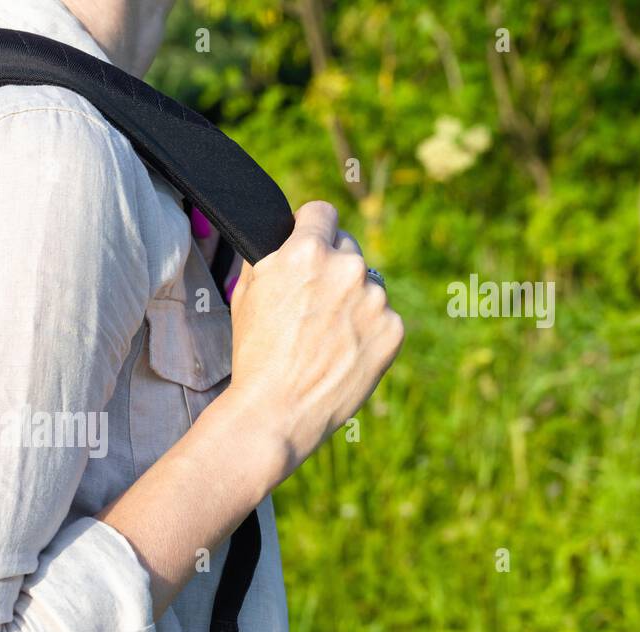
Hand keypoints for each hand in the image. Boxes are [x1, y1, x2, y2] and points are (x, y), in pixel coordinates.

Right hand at [220, 201, 403, 488]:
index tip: (309, 244)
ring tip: (324, 337)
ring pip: (367, 284)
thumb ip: (272, 257)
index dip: (310, 228)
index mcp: (307, 251)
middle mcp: (347, 267)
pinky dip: (367, 332)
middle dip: (331, 268)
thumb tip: (285, 239)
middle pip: (347, 247)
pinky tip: (341, 354)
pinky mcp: (393, 330)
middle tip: (311, 306)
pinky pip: (382, 318)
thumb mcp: (246, 293)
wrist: (275, 412)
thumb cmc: (254, 355)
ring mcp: (375, 299)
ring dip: (352, 300)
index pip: (321, 212)